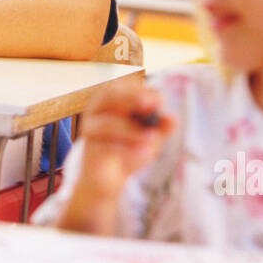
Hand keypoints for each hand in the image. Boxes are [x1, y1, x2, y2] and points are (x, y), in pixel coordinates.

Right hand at [76, 79, 176, 198]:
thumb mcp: (151, 137)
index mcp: (112, 99)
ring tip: (153, 139)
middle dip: (131, 98)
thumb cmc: (128, 148)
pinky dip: (126, 151)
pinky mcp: (90, 150)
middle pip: (108, 95)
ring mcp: (90, 129)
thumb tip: (172, 119)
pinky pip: (106, 148)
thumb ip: (161, 128)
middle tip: (151, 105)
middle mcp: (97, 109)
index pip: (124, 86)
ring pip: (107, 124)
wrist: (108, 177)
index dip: (142, 91)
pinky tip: (144, 154)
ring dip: (132, 131)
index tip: (160, 100)